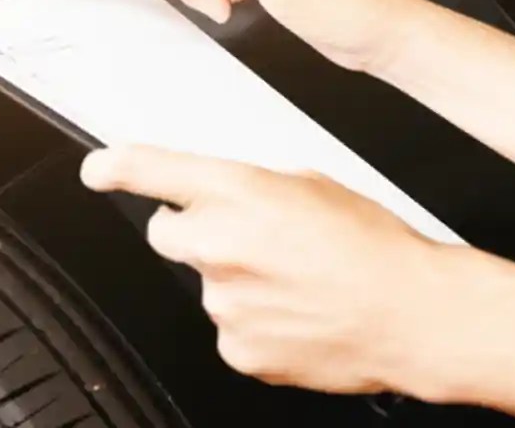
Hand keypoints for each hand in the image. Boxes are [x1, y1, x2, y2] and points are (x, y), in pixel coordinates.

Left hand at [80, 144, 449, 393]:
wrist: (415, 315)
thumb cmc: (376, 248)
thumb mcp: (312, 184)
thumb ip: (253, 186)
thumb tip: (229, 195)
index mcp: (239, 192)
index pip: (151, 171)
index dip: (114, 167)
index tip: (99, 169)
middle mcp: (220, 244)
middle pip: (167, 233)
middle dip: (193, 230)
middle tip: (245, 238)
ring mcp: (224, 302)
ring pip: (208, 283)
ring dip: (237, 279)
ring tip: (295, 281)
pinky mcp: (237, 348)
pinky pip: (229, 328)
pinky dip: (254, 320)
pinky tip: (294, 312)